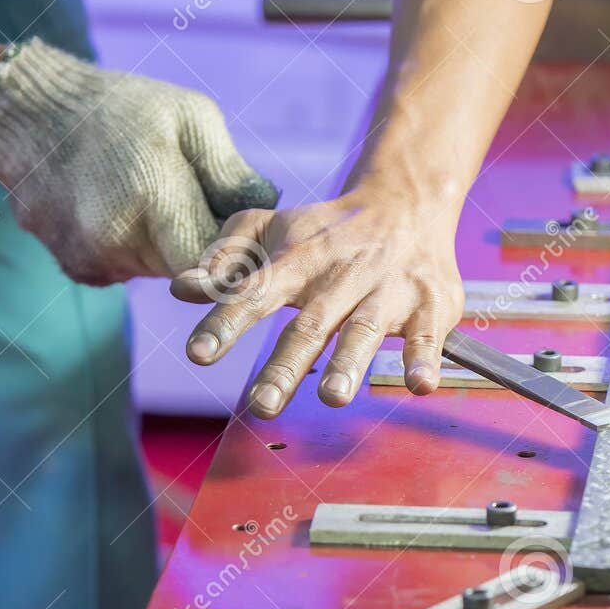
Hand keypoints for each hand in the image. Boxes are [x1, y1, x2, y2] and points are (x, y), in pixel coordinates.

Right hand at [0, 39, 277, 284]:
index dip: (236, 255)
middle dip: (206, 245)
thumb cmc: (122, 107)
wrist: (27, 113)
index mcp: (153, 198)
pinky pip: (130, 270)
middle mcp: (118, 240)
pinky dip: (138, 248)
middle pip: (192, 270)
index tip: (244, 235)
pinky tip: (124, 207)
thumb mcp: (192, 118)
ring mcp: (93, 259)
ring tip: (157, 196)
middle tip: (200, 202)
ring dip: (171, 246)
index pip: (216, 265)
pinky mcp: (78, 268)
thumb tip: (268, 214)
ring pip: (161, 272)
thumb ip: (233, 173)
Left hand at [172, 185, 465, 417]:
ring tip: (333, 398)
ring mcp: (386, 291)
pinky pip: (426, 335)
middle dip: (286, 365)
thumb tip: (181, 287)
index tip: (198, 354)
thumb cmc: (330, 229)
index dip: (225, 322)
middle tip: (262, 405)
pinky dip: (424, 358)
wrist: (407, 202)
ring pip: (364, 329)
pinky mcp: (427, 305)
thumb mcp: (273, 229)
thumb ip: (227, 258)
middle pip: (310, 325)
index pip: (255, 292)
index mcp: (298, 260)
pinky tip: (420, 385)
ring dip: (350, 363)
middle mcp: (340, 277)